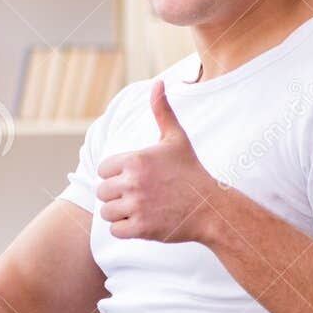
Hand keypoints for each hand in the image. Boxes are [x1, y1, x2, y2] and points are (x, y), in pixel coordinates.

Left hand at [94, 81, 223, 243]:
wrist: (210, 207)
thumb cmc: (190, 171)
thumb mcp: (176, 139)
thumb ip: (162, 110)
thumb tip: (157, 82)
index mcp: (135, 159)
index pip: (103, 170)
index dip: (117, 175)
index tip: (136, 178)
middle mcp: (133, 182)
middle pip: (102, 191)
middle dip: (116, 195)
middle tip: (139, 195)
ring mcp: (137, 206)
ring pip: (106, 212)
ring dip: (120, 213)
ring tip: (141, 208)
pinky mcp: (141, 228)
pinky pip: (116, 230)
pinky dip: (125, 229)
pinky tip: (143, 221)